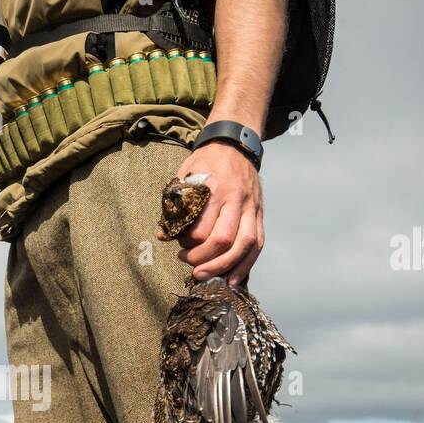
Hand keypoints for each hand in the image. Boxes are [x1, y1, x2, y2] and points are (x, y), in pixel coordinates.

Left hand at [173, 141, 264, 287]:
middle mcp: (236, 199)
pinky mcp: (260, 214)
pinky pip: (258, 244)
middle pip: (224, 239)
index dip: (188, 244)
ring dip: (226, 266)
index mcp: (215, 189)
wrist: (234, 144)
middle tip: (190, 265)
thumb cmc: (206, 162)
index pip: (202, 228)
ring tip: (208, 276)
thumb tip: (163, 234)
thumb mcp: (184, 176)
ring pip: (245, 245)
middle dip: (205, 260)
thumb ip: (174, 205)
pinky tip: (233, 278)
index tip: (180, 246)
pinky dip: (246, 264)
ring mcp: (251, 208)